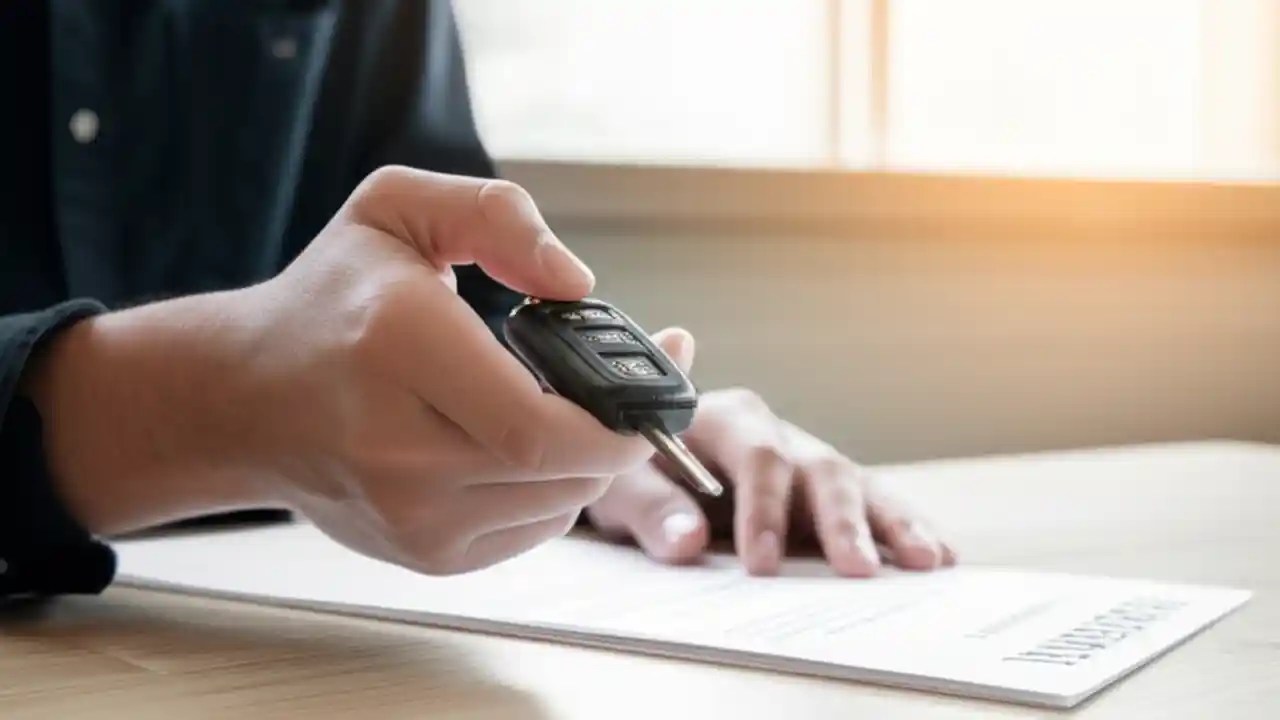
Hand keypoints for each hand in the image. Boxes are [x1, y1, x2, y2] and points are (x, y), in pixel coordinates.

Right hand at [26, 167, 687, 574]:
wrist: (245, 401)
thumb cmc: (329, 300)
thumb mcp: (396, 209)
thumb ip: (496, 217)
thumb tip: (578, 286)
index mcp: (397, 351)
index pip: (537, 424)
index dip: (619, 415)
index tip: (662, 369)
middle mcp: (399, 449)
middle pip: (563, 470)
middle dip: (625, 430)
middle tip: (640, 387)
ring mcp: (411, 517)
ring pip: (559, 504)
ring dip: (594, 457)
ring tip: (583, 406)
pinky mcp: (425, 554)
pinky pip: (532, 528)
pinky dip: (556, 487)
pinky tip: (537, 444)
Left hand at [586, 386, 955, 575]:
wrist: (640, 468)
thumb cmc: (629, 472)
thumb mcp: (619, 488)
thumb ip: (652, 511)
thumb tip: (688, 543)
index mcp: (722, 417)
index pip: (756, 456)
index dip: (763, 509)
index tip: (761, 564)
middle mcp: (774, 431)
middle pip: (819, 469)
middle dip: (840, 521)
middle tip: (858, 569)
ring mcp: (804, 459)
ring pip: (855, 483)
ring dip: (890, 522)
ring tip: (924, 559)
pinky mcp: (824, 490)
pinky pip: (870, 503)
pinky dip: (902, 526)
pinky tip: (936, 553)